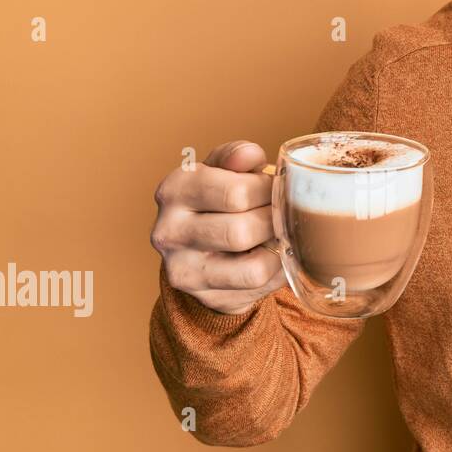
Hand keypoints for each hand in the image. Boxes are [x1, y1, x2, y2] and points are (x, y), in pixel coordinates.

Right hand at [149, 140, 286, 314]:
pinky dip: (277, 267)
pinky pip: (259, 285)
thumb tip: (250, 155)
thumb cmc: (220, 198)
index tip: (274, 187)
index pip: (235, 192)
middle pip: (243, 231)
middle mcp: (169, 232)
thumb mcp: (225, 169)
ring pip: (254, 267)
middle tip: (282, 211)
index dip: (267, 190)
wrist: (204, 245)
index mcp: (174, 189)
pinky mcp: (205, 296)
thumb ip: (237, 156)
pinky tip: (274, 252)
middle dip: (274, 220)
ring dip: (277, 247)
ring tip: (278, 232)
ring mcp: (183, 270)